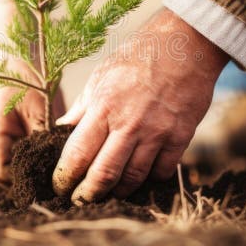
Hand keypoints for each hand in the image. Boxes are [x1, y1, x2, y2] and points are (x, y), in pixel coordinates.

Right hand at [0, 0, 64, 182]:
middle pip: (6, 174)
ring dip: (27, 160)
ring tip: (52, 154)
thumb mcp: (42, 111)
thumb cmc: (24, 73)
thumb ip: (46, 144)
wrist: (6, 44)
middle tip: (59, 167)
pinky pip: (6, 147)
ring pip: (6, 162)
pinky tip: (42, 140)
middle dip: (31, 173)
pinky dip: (22, 147)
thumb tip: (61, 170)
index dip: (31, 181)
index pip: (6, 178)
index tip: (56, 175)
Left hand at [52, 7, 228, 202]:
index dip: (65, 177)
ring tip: (106, 194)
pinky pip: (162, 172)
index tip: (58, 186)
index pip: (77, 154)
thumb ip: (83, 107)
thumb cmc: (139, 56)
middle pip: (103, 175)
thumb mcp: (102, 75)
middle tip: (77, 201)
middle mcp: (130, 123)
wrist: (187, 44)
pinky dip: (148, 180)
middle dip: (87, 195)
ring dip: (116, 192)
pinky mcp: (181, 137)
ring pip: (133, 179)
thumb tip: (61, 130)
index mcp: (104, 106)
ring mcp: (157, 133)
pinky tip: (139, 178)